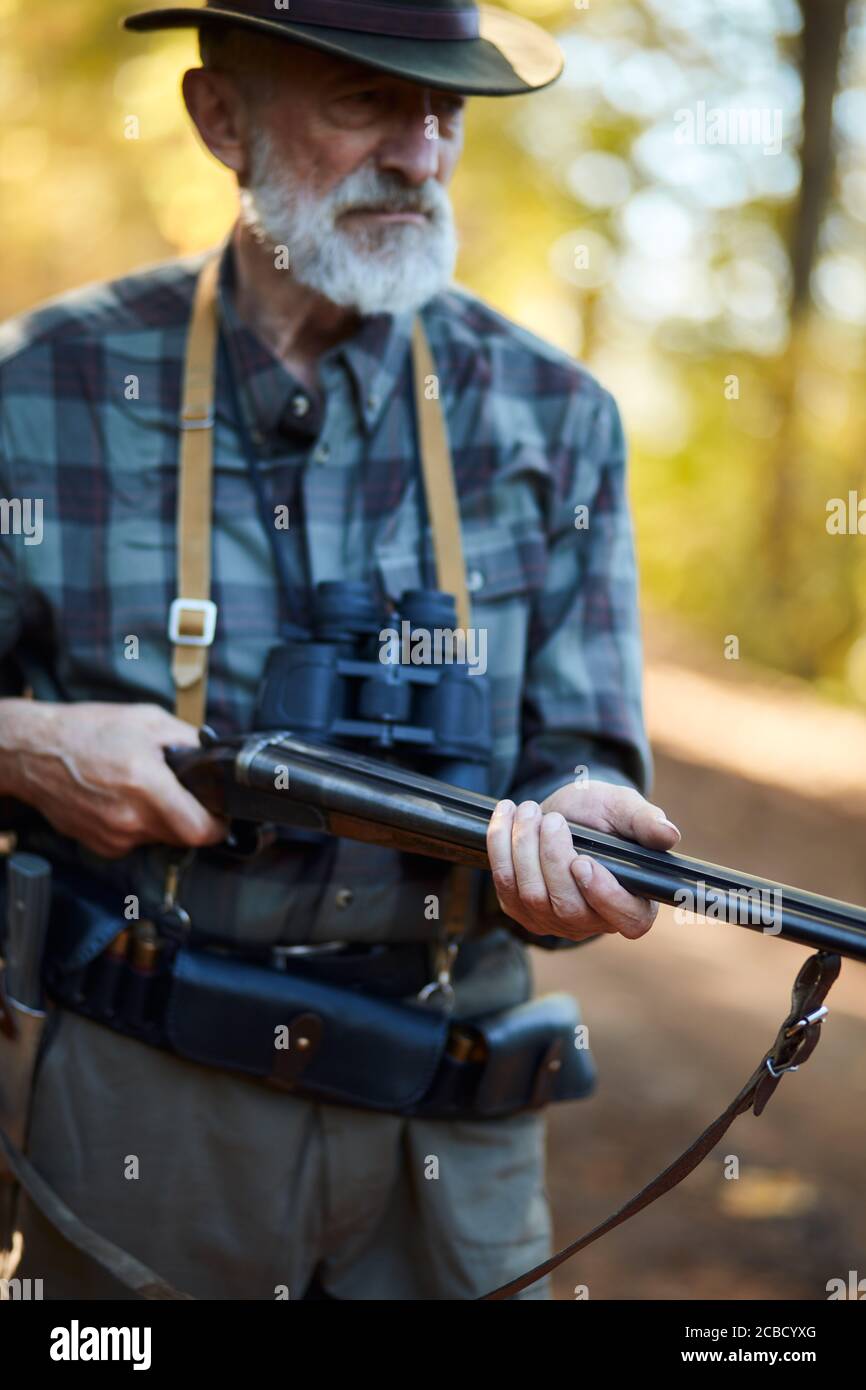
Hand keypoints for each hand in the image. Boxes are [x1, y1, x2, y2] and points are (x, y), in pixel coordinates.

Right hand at [0, 700, 227, 858]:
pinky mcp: (99, 844)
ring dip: (162, 820)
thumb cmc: (86, 731)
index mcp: (145, 784)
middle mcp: (129, 817)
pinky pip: (135, 841)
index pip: (197, 830)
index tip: (221, 818)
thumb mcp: (147, 720)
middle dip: (190, 818)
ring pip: (158, 839)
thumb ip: (188, 740)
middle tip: (183, 794)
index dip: (217, 826)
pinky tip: (123, 799)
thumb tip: (213, 758)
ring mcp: (112, 835)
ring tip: (143, 789)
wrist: (34, 751)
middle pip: (182, 837)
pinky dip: (138, 825)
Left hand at [486, 780, 680, 942]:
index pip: (627, 919)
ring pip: (531, 896)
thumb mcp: (624, 808)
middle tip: (553, 819)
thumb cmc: (601, 814)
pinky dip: (500, 846)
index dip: (604, 895)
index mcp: (634, 902)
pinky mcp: (521, 910)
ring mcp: (555, 921)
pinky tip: (506, 815)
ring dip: (524, 847)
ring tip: (529, 810)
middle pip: (568, 906)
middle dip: (553, 857)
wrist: (562, 813)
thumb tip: (669, 835)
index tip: (583, 862)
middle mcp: (594, 921)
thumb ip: (645, 821)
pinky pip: (504, 885)